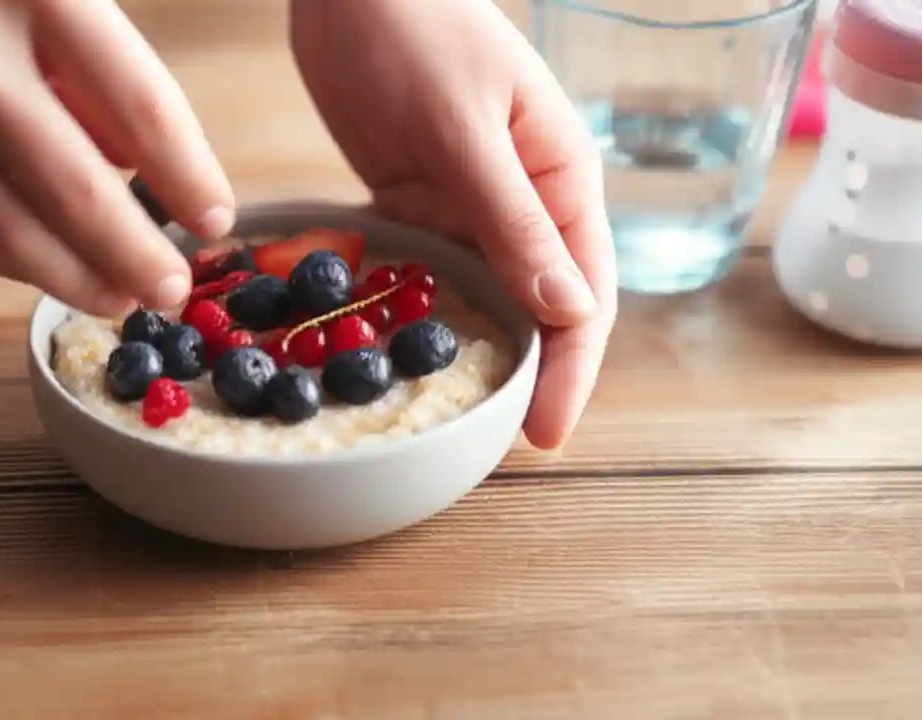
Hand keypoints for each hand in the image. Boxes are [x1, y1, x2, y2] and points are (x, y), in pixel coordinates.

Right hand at [0, 0, 234, 315]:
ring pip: (0, 226)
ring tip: (114, 297)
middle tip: (171, 290)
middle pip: (75, 191)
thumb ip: (90, 45)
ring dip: (69, 275)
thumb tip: (131, 157)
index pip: (142, 109)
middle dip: (136, 255)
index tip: (215, 218)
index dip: (190, 178)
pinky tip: (37, 269)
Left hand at [290, 0, 616, 448]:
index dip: (570, 369)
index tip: (543, 433)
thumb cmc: (418, 32)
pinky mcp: (417, 201)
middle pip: (538, 305)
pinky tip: (397, 351)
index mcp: (561, 180)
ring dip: (471, 350)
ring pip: (482, 296)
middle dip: (525, 373)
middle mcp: (524, 202)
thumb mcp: (468, 131)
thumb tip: (568, 311)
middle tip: (494, 441)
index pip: (582, 293)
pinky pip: (427, 272)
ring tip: (449, 413)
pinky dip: (418, 311)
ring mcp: (469, 205)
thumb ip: (514, 221)